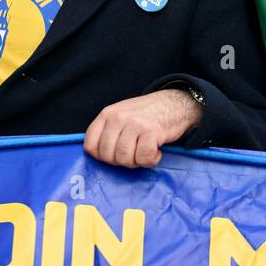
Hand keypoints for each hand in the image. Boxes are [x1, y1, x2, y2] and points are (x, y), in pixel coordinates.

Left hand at [84, 89, 202, 167]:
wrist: (175, 103)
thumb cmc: (146, 114)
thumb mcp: (121, 115)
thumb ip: (107, 131)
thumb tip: (96, 155)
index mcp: (107, 114)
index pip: (90, 145)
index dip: (102, 157)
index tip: (114, 155)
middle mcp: (118, 118)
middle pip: (107, 156)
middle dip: (120, 162)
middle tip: (134, 154)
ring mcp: (134, 124)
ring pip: (124, 159)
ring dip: (136, 162)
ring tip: (144, 152)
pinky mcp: (151, 132)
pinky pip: (143, 158)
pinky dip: (151, 160)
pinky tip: (156, 152)